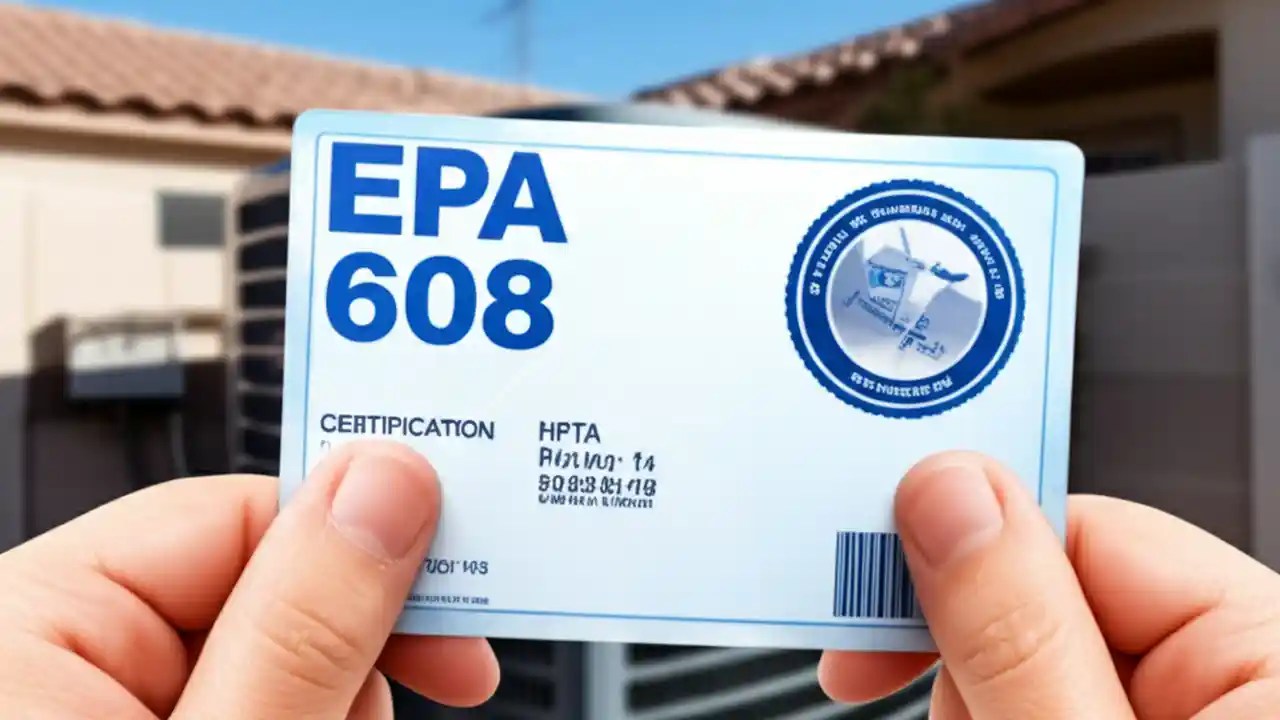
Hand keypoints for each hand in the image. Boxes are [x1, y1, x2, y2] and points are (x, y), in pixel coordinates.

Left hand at [0, 440, 497, 718]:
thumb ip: (303, 627)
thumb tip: (387, 483)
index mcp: (29, 623)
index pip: (241, 512)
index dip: (366, 548)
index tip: (460, 601)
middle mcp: (45, 653)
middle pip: (263, 585)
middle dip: (353, 646)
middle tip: (441, 682)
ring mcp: (81, 704)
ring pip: (267, 652)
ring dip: (335, 697)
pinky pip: (242, 696)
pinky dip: (301, 716)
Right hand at [818, 452, 1279, 718]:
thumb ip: (1016, 632)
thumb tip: (947, 490)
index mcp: (1270, 647)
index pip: (1080, 528)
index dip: (957, 549)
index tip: (860, 584)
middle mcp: (1250, 676)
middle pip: (1049, 596)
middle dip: (961, 649)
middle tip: (869, 680)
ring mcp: (1207, 717)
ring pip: (1036, 658)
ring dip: (973, 699)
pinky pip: (1051, 699)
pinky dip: (997, 716)